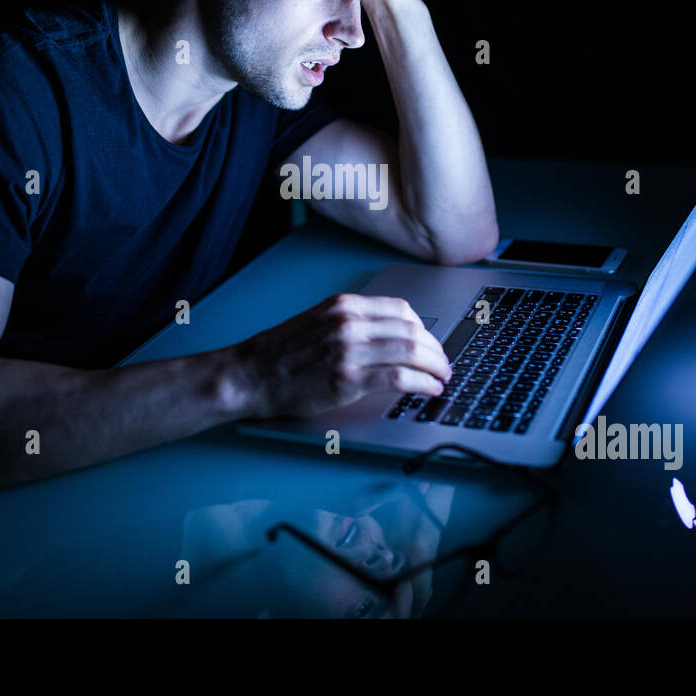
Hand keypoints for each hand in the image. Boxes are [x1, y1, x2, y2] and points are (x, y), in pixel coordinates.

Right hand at [229, 292, 451, 418]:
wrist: (250, 375)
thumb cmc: (280, 354)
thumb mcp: (319, 322)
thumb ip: (353, 324)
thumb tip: (392, 336)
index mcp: (345, 305)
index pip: (402, 310)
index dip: (425, 329)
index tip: (432, 344)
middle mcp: (350, 322)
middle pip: (414, 330)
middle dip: (437, 350)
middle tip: (445, 365)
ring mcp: (350, 349)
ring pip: (413, 352)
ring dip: (436, 367)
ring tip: (443, 379)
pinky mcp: (349, 378)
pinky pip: (400, 377)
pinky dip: (423, 384)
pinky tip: (430, 390)